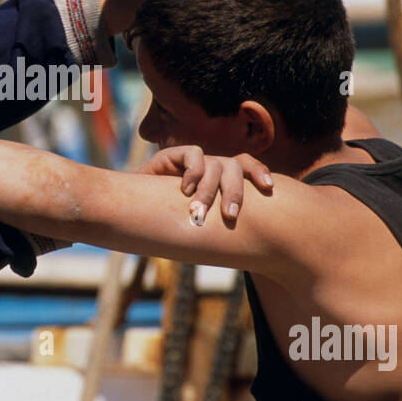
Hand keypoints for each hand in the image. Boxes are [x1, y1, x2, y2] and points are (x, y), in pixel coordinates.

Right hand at [137, 146, 272, 224]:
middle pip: (235, 168)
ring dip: (210, 189)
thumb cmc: (167, 222)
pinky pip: (194, 154)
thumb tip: (248, 246)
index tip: (269, 188)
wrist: (131, 211)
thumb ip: (217, 224)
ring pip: (215, 164)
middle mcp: (209, 166)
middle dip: (235, 192)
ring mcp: (192, 160)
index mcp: (220, 178)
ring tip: (199, 211)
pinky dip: (194, 172)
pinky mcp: (173, 155)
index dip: (259, 172)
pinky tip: (185, 190)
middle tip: (230, 215)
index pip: (246, 165)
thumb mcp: (198, 223)